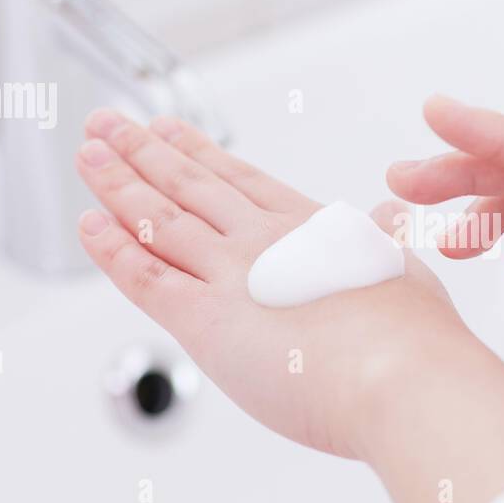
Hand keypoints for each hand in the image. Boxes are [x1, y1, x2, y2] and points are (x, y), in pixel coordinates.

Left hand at [75, 109, 503, 502]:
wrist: (403, 379)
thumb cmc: (415, 341)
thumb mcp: (406, 270)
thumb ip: (384, 239)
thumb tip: (387, 212)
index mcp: (309, 228)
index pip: (239, 179)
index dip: (197, 150)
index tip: (168, 128)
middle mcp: (262, 240)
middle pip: (188, 183)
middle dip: (141, 150)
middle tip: (106, 123)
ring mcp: (231, 275)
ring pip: (158, 218)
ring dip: (116, 182)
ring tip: (87, 153)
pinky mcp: (205, 320)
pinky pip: (144, 276)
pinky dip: (112, 249)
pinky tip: (88, 224)